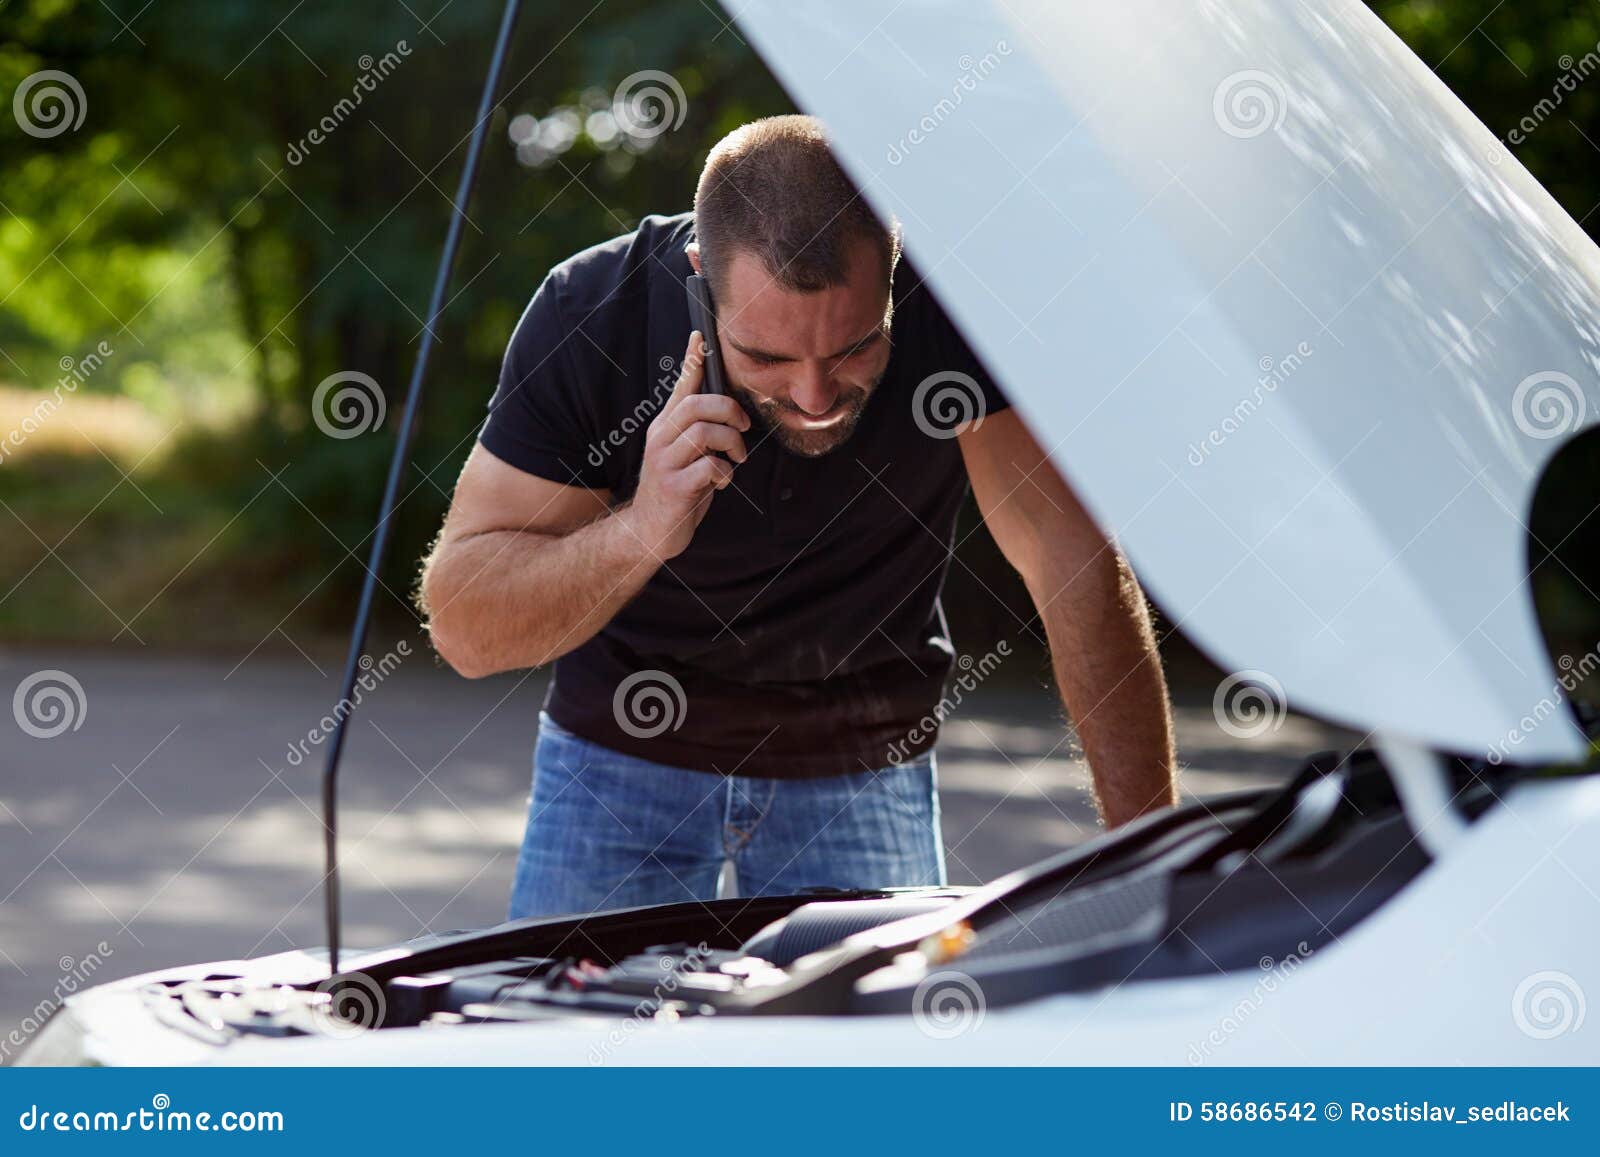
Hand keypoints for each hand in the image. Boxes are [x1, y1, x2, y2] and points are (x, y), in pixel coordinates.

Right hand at [622, 331, 748, 558]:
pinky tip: (721, 483)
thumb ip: (700, 431)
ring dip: (731, 445)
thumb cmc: (677, 488)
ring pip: (704, 433)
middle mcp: (660, 438)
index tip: (699, 335)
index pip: (680, 386)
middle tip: (742, 429)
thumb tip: (730, 410)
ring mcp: (664, 462)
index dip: (691, 360)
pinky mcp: (673, 487)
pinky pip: (708, 467)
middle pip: (697, 404)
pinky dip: (724, 473)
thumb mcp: (686, 454)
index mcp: (665, 426)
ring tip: (734, 461)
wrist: (649, 531)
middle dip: (729, 411)